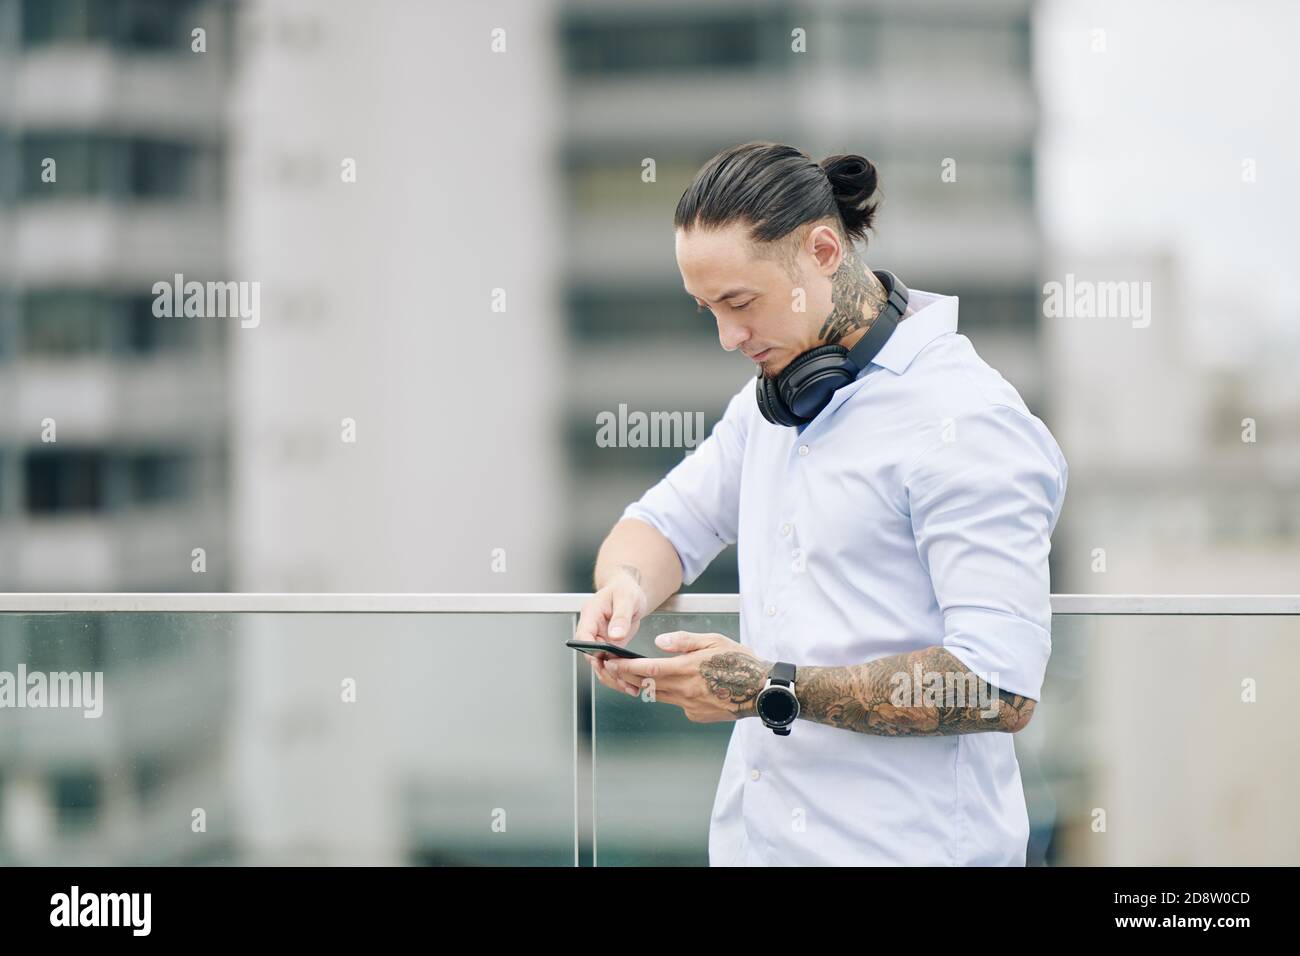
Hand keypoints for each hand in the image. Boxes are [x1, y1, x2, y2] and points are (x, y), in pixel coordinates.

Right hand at [576, 567, 647, 696]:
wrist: (628, 589)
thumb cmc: (625, 589)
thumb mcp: (626, 598)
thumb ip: (621, 616)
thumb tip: (615, 635)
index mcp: (591, 614)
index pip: (583, 636)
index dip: (590, 651)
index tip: (603, 661)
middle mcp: (592, 629)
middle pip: (591, 656)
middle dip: (606, 672)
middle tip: (623, 682)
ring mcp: (600, 639)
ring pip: (601, 665)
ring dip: (614, 678)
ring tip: (631, 688)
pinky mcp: (610, 646)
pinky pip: (612, 663)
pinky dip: (621, 674)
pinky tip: (633, 683)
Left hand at [603, 631, 771, 722]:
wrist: (762, 690)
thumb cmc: (740, 662)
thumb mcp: (714, 641)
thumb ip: (684, 641)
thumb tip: (658, 643)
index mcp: (687, 669)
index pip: (647, 670)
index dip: (626, 667)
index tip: (611, 663)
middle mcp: (685, 691)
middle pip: (646, 686)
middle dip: (625, 678)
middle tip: (610, 670)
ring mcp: (690, 706)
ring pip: (658, 697)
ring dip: (641, 688)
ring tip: (630, 677)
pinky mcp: (696, 715)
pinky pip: (676, 704)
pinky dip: (670, 695)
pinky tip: (675, 686)